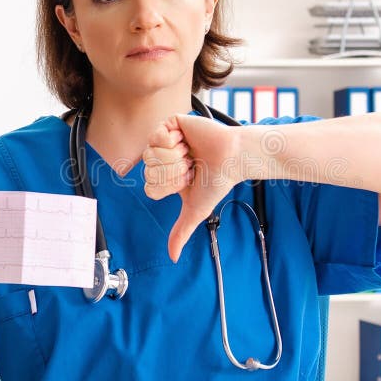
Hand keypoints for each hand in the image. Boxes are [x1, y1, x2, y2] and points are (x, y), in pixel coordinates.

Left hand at [143, 114, 241, 261]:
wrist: (231, 158)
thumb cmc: (217, 182)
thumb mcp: (195, 210)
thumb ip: (181, 232)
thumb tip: (173, 257)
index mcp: (165, 175)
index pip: (150, 186)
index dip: (169, 187)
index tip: (188, 182)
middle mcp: (163, 157)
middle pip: (148, 171)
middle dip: (173, 172)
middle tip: (191, 167)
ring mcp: (166, 139)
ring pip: (151, 154)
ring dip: (174, 158)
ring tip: (191, 154)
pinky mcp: (171, 123)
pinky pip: (156, 134)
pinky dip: (173, 141)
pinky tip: (187, 141)